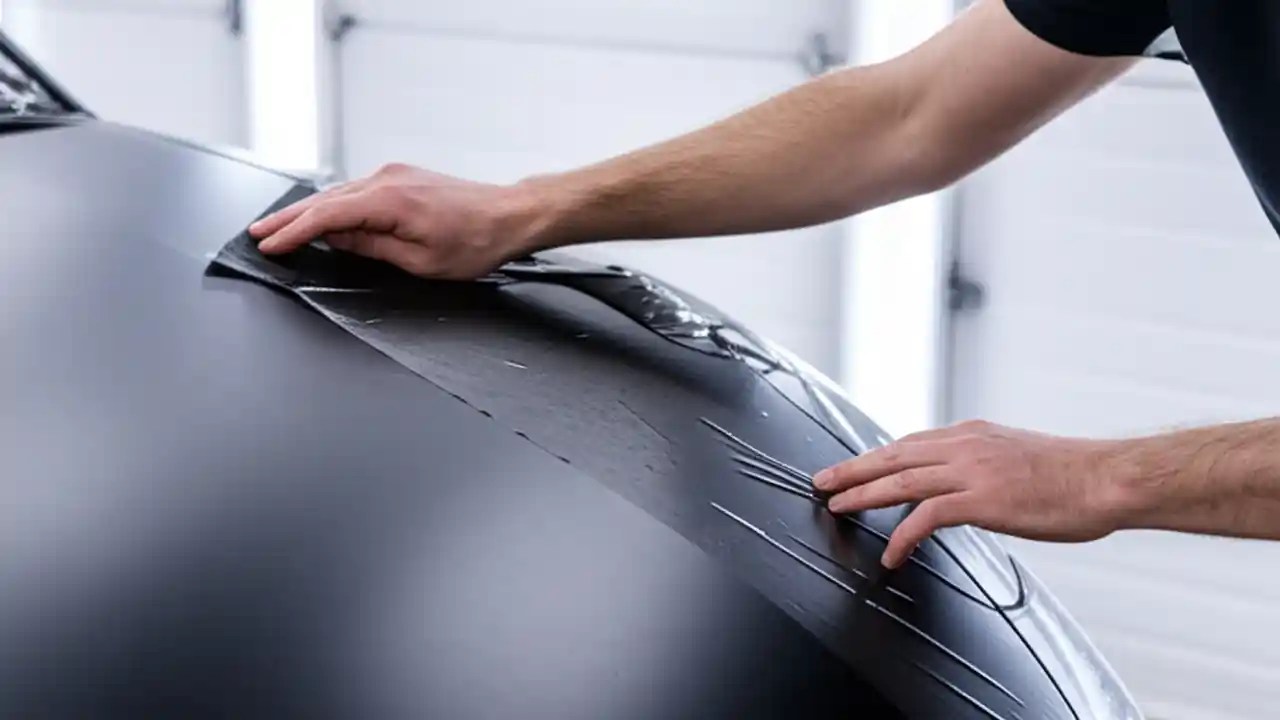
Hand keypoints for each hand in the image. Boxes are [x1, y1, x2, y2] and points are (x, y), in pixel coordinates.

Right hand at [249, 163, 548, 279]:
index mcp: (389, 201)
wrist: (509, 216)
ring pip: (338, 193)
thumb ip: (373, 248)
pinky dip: (332, 205)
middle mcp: (387, 179)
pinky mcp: (401, 178)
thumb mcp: (421, 261)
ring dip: (308, 211)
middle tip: (256, 233)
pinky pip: (356, 191)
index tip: (268, 244)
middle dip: (288, 218)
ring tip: (277, 227)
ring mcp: (394, 175)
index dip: (294, 232)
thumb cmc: (476, 241)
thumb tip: (338, 241)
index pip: (327, 215)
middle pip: (325, 199)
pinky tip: (319, 217)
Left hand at [813, 420, 1128, 568]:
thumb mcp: (1017, 455)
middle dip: (852, 468)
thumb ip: (983, 463)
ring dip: (862, 493)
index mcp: (972, 434)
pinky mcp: (982, 500)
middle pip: (893, 455)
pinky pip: (928, 516)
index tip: (853, 466)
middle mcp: (965, 446)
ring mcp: (972, 471)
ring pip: (900, 479)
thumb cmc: (1072, 474)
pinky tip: (892, 552)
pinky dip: (903, 534)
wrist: (1107, 479)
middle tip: (822, 481)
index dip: (876, 456)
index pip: (909, 442)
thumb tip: (964, 482)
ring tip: (837, 507)